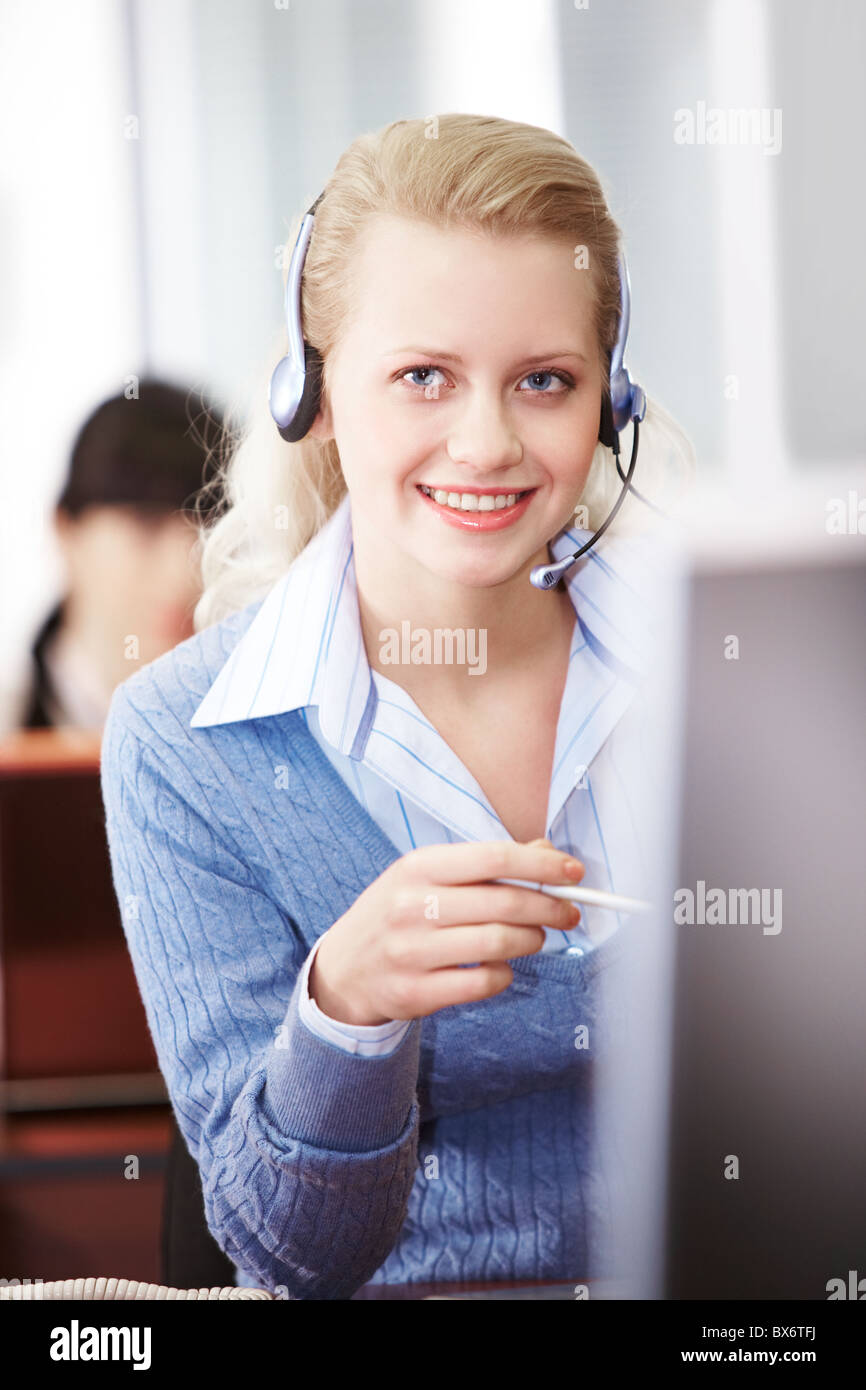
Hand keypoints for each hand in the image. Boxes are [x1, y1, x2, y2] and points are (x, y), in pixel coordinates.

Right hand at [308, 837, 583, 1024]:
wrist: (342, 969)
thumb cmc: (397, 913)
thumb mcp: (427, 876)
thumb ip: (484, 864)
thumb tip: (547, 854)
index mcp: (418, 866)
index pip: (494, 858)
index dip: (542, 866)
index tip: (574, 873)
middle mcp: (411, 905)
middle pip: (504, 903)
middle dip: (549, 907)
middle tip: (569, 912)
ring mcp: (411, 951)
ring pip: (498, 943)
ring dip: (531, 940)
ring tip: (535, 938)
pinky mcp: (416, 992)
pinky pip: (482, 982)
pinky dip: (504, 974)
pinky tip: (502, 967)